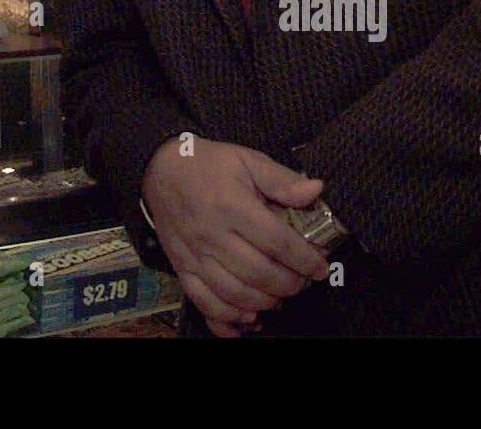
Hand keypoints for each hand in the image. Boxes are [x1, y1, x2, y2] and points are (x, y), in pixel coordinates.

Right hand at [143, 135, 328, 336]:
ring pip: (235, 295)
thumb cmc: (206, 165)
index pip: (276, 242)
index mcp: (232, 205)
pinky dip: (228, 319)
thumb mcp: (246, 160)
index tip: (320, 266)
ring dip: (265, 302)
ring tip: (281, 296)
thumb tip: (315, 191)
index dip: (304, 259)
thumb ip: (281, 179)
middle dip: (290, 284)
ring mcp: (195, 255)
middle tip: (304, 280)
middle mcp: (213, 235)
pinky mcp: (182, 268)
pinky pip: (205, 303)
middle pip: (259, 273)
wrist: (160, 169)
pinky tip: (248, 317)